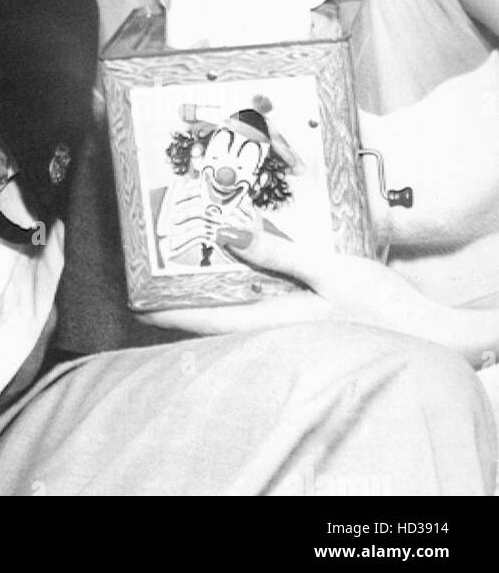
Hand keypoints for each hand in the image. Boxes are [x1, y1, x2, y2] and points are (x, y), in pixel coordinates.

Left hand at [140, 228, 458, 347]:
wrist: (437, 338)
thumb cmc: (385, 308)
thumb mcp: (329, 269)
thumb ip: (278, 251)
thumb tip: (225, 234)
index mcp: (273, 321)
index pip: (204, 318)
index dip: (166, 308)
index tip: (134, 297)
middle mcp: (276, 328)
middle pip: (216, 311)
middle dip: (185, 290)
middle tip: (156, 261)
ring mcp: (293, 326)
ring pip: (240, 304)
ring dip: (217, 282)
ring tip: (190, 253)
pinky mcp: (311, 318)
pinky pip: (266, 299)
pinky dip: (249, 279)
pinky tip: (245, 258)